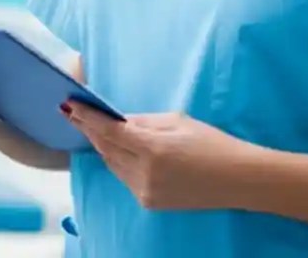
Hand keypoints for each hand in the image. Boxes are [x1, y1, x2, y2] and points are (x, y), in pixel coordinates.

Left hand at [64, 103, 261, 210]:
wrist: (238, 180)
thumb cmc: (213, 143)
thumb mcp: (177, 121)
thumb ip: (143, 121)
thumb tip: (117, 119)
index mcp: (153, 149)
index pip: (109, 131)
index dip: (86, 117)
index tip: (69, 105)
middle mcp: (145, 173)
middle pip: (105, 148)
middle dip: (90, 130)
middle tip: (75, 113)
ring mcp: (145, 192)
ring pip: (112, 164)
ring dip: (104, 146)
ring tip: (96, 129)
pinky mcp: (149, 203)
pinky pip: (125, 178)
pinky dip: (119, 162)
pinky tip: (121, 150)